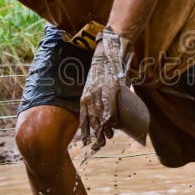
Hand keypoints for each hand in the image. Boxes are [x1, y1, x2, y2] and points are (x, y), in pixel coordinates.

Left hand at [79, 28, 129, 151]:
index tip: (85, 141)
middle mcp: (90, 93)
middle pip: (91, 118)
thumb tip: (107, 108)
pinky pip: (109, 105)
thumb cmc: (106, 66)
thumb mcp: (98, 82)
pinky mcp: (111, 87)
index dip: (85, 129)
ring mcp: (100, 91)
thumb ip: (100, 95)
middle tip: (97, 146)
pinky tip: (111, 125)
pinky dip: (110, 117)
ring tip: (107, 138)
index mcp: (86, 93)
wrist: (110, 48)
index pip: (83, 115)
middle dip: (94, 134)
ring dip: (104, 129)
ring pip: (100, 114)